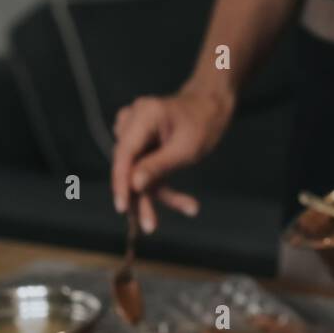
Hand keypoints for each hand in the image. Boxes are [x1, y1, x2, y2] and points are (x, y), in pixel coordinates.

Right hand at [110, 83, 234, 231]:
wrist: (212, 106)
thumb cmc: (204, 123)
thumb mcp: (186, 149)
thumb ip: (158, 166)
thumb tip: (133, 185)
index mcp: (143, 115)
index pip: (124, 154)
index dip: (121, 182)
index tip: (122, 207)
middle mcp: (132, 120)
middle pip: (128, 166)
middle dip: (142, 196)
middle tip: (151, 225)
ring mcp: (133, 131)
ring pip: (136, 172)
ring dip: (157, 193)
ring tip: (189, 207)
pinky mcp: (139, 143)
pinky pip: (143, 169)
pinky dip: (161, 184)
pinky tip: (186, 202)